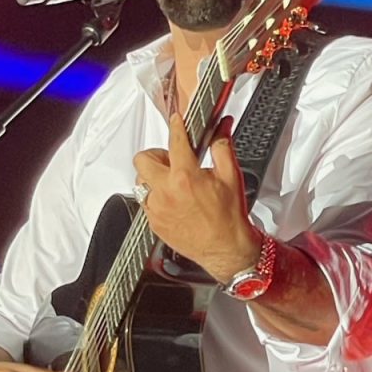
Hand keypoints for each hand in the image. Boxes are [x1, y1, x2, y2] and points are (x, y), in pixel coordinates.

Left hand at [133, 114, 260, 282]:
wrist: (226, 249)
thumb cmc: (228, 217)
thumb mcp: (231, 176)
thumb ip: (222, 147)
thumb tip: (222, 128)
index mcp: (186, 177)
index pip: (174, 141)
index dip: (176, 126)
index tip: (177, 122)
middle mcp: (166, 192)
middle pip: (143, 159)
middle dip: (156, 155)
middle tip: (171, 160)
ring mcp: (157, 209)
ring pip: (140, 181)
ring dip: (153, 177)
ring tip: (172, 182)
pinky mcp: (153, 222)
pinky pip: (144, 201)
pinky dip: (155, 196)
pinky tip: (173, 199)